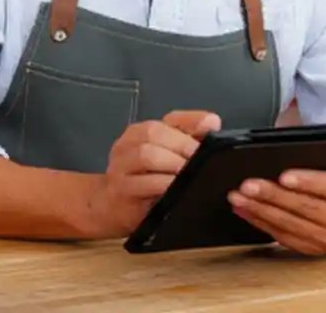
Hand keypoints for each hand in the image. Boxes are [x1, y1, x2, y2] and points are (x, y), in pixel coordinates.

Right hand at [87, 110, 221, 236]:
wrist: (112, 208)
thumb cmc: (146, 181)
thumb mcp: (168, 159)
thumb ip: (190, 138)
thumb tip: (212, 122)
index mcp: (143, 131)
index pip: (172, 118)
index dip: (193, 120)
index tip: (212, 128)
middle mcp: (128, 142)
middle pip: (155, 133)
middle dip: (183, 145)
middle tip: (202, 160)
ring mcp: (120, 165)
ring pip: (146, 155)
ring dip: (172, 164)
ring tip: (189, 174)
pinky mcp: (119, 188)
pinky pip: (142, 183)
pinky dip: (162, 184)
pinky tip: (175, 189)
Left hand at [227, 168, 325, 255]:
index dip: (307, 182)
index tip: (283, 175)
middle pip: (306, 209)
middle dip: (273, 196)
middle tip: (247, 184)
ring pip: (292, 226)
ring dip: (261, 211)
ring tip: (238, 196)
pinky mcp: (317, 250)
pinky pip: (286, 238)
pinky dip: (262, 224)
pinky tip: (245, 210)